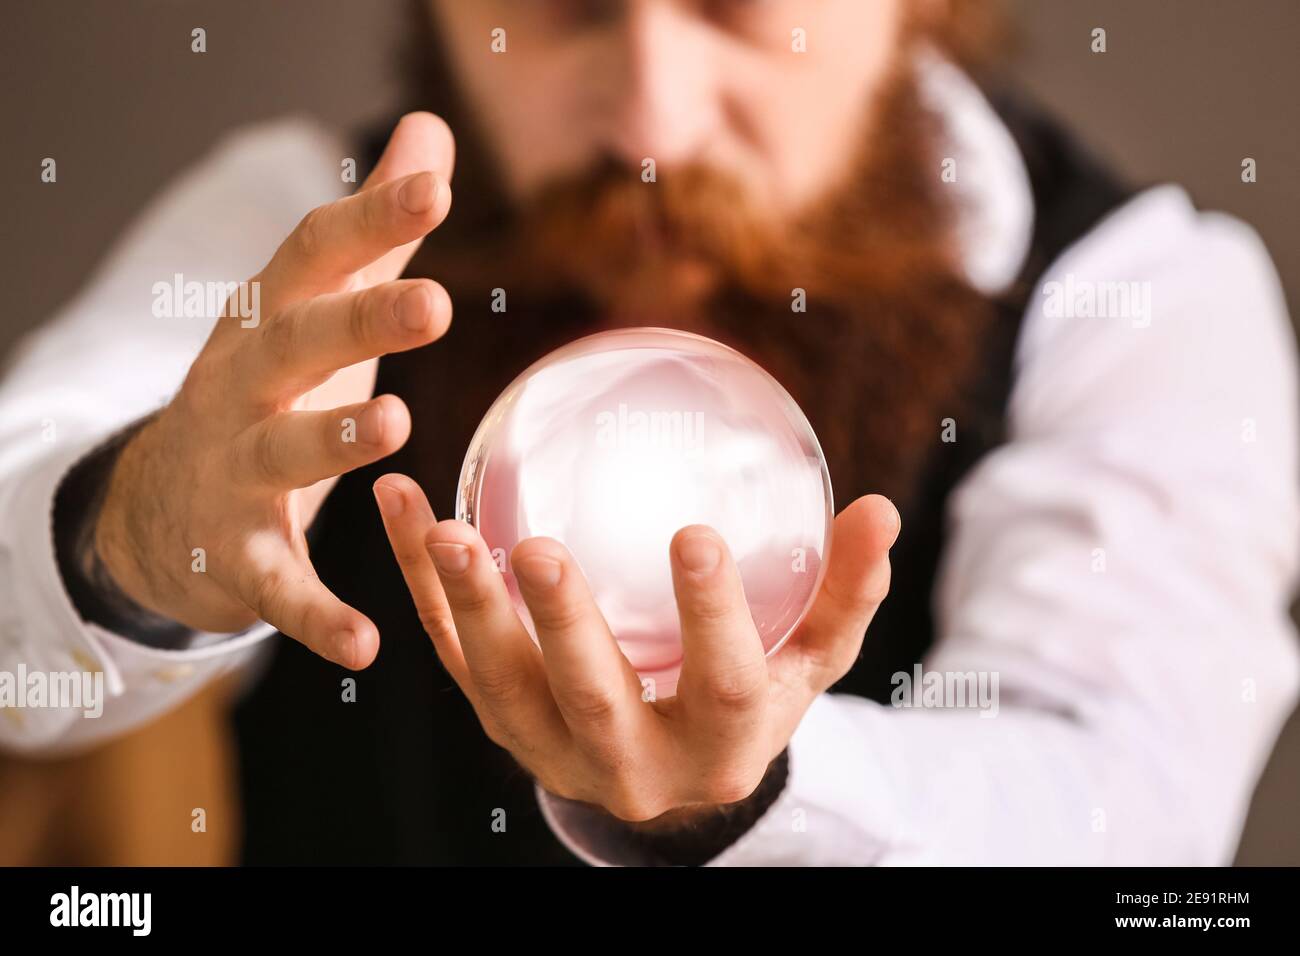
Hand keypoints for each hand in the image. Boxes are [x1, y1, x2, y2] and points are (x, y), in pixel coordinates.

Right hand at [94, 113, 455, 667]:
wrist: (161, 512)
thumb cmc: (266, 394)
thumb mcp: (311, 310)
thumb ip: (375, 232)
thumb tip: (429, 132)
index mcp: (270, 324)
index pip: (314, 258)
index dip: (371, 218)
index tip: (437, 181)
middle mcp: (245, 389)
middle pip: (296, 344)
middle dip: (357, 320)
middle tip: (432, 300)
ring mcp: (235, 474)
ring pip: (282, 453)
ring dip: (333, 440)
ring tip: (394, 424)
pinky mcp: (242, 558)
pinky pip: (280, 588)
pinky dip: (316, 616)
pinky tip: (366, 641)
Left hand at [373, 472, 898, 822]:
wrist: (674, 772)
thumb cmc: (752, 697)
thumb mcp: (807, 656)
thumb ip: (843, 590)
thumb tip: (881, 508)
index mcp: (719, 745)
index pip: (723, 688)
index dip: (712, 618)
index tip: (696, 535)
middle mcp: (631, 763)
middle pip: (592, 699)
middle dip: (563, 626)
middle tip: (539, 548)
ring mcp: (553, 749)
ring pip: (502, 685)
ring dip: (468, 607)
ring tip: (444, 529)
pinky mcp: (502, 721)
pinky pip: (454, 654)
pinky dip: (424, 586)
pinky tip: (404, 509)